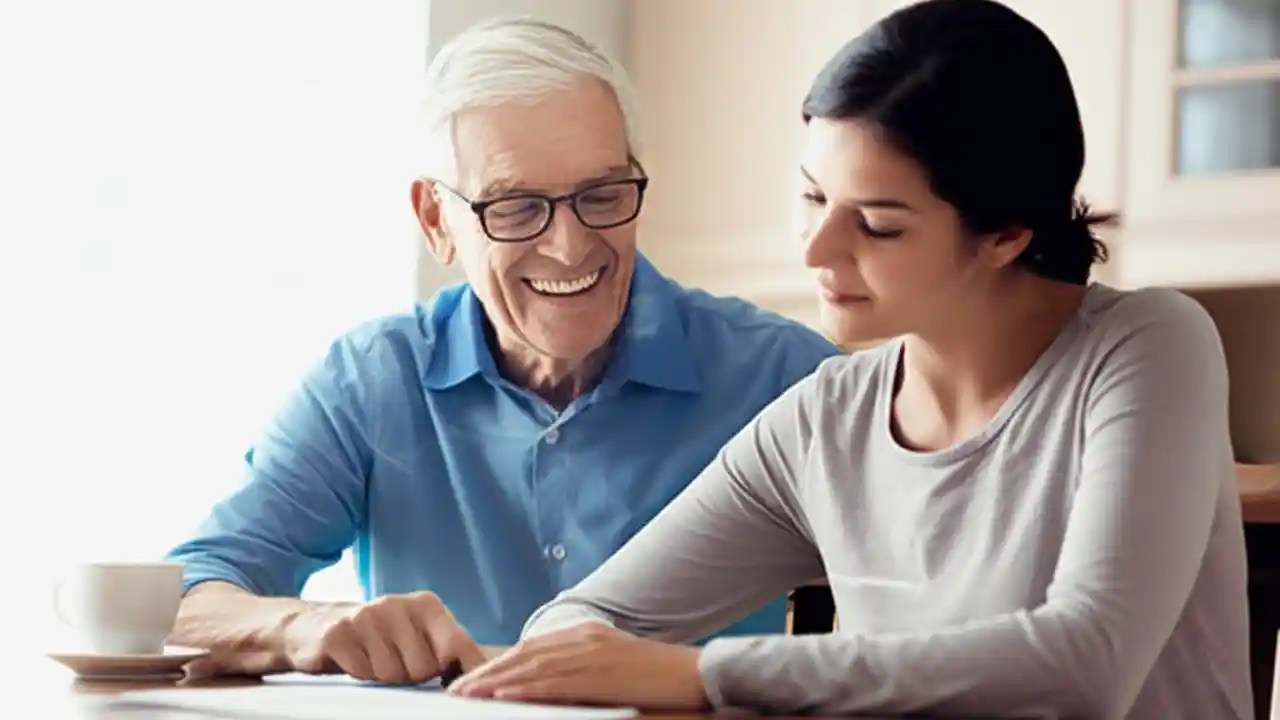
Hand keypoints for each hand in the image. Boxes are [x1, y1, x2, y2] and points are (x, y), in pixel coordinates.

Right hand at [283, 591, 485, 683]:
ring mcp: (368, 616)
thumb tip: (484, 678)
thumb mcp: (414, 634)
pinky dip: (360, 675)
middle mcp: (399, 604)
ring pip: (394, 675)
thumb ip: (446, 649)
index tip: (461, 691)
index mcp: (426, 605)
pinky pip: (364, 674)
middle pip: (425, 668)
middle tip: (394, 664)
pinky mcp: (339, 633)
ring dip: (383, 678)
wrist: (311, 626)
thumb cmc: (375, 637)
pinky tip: (352, 660)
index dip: (463, 674)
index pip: (459, 646)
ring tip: (372, 660)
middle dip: (413, 677)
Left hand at [447, 623, 707, 711]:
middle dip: (488, 672)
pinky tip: (502, 695)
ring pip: (532, 667)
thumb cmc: (656, 677)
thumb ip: (579, 671)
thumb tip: (544, 688)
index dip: (499, 663)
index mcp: (585, 634)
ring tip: (468, 694)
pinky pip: (554, 681)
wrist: (695, 673)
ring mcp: (591, 653)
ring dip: (495, 681)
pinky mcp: (600, 672)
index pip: (531, 648)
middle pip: (524, 654)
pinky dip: (524, 687)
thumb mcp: (612, 665)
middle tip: (457, 689)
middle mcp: (583, 638)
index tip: (473, 679)